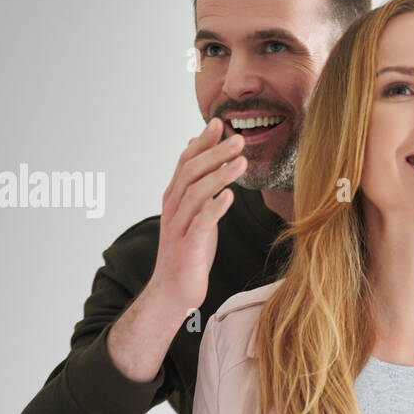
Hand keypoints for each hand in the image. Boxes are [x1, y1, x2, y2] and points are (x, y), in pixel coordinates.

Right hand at [149, 117, 248, 311]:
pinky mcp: (188, 247)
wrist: (173, 291)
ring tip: (241, 163)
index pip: (186, 162)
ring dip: (219, 176)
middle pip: (191, 173)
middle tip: (239, 138)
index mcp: (174, 198)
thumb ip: (196, 185)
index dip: (202, 142)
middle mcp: (173, 208)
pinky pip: (200, 223)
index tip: (219, 122)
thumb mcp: (193, 214)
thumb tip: (200, 153)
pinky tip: (229, 196)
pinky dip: (214, 208)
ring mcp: (179, 227)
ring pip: (195, 194)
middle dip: (215, 153)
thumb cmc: (188, 250)